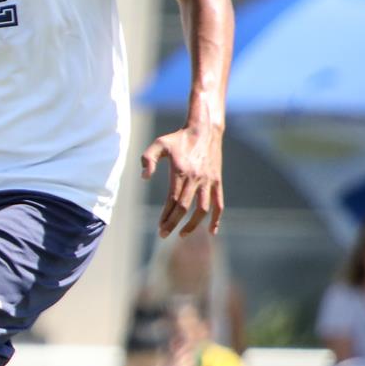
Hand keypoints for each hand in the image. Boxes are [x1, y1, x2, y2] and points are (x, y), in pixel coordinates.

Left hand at [140, 120, 223, 236]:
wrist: (204, 130)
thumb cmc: (178, 138)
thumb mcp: (159, 144)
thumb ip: (148, 159)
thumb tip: (144, 178)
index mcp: (181, 172)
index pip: (173, 200)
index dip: (166, 216)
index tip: (159, 227)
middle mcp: (196, 179)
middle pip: (186, 208)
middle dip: (174, 223)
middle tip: (163, 235)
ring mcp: (209, 181)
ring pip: (203, 209)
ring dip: (193, 225)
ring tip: (182, 234)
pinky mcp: (217, 181)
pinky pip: (219, 204)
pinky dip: (217, 218)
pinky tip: (211, 231)